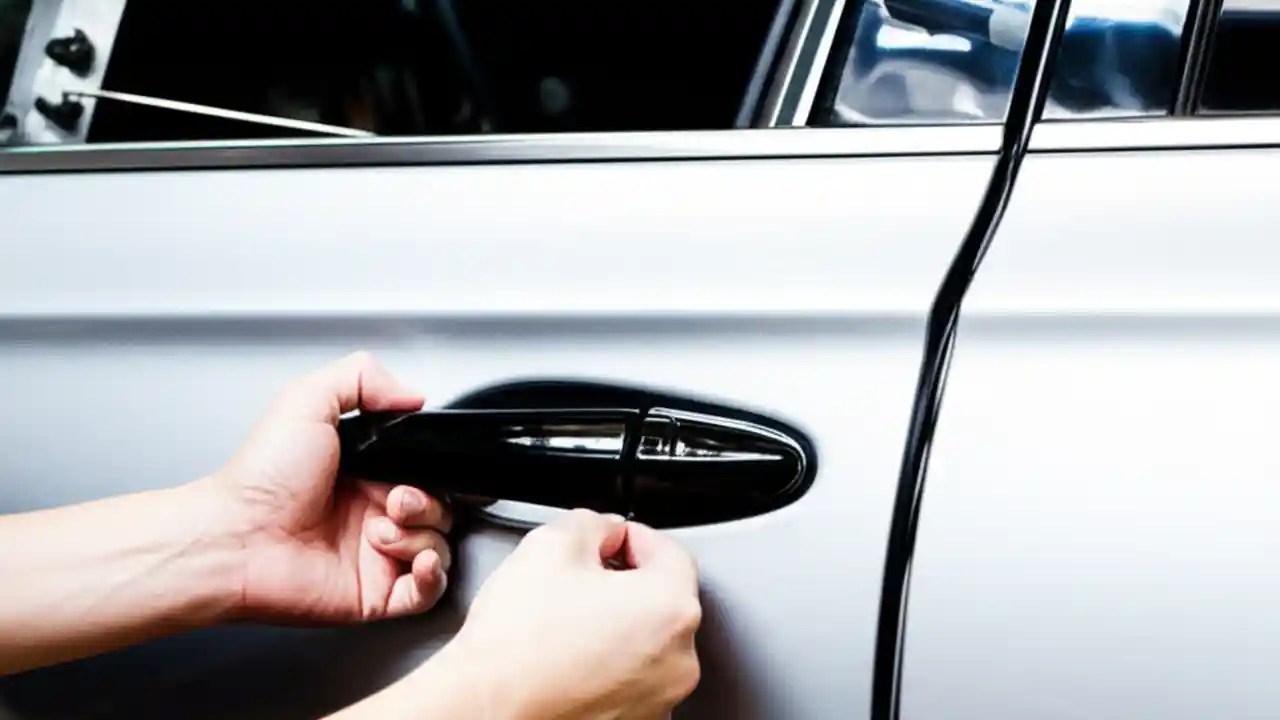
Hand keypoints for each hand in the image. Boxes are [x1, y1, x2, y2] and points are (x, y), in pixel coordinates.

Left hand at [209, 352, 452, 623]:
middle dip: (428, 503)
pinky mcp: (376, 594)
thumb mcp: (306, 401)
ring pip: (439, 548)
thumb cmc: (260, 479)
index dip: (433, 470)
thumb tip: (412, 393)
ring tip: (382, 533)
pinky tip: (419, 561)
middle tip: (395, 500)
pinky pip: (428, 593)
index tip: (420, 466)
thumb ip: (362, 377)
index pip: (426, 470)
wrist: (234, 538)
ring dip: (422, 537)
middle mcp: (374, 513)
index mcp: (367, 472)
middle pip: (441, 509)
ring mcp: (377, 556)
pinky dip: (434, 577)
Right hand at [427, 510, 701, 718]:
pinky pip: (631, 678)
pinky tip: (570, 658)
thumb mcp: (552, 544)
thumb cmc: (517, 644)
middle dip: (622, 583)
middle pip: (660, 600)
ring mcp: (659, 698)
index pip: (668, 552)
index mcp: (670, 609)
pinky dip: (608, 665)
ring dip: (615, 626)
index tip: (607, 540)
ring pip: (645, 642)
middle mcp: (678, 661)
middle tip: (578, 581)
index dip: (630, 537)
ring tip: (566, 625)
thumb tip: (604, 531)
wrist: (485, 709)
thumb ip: (594, 523)